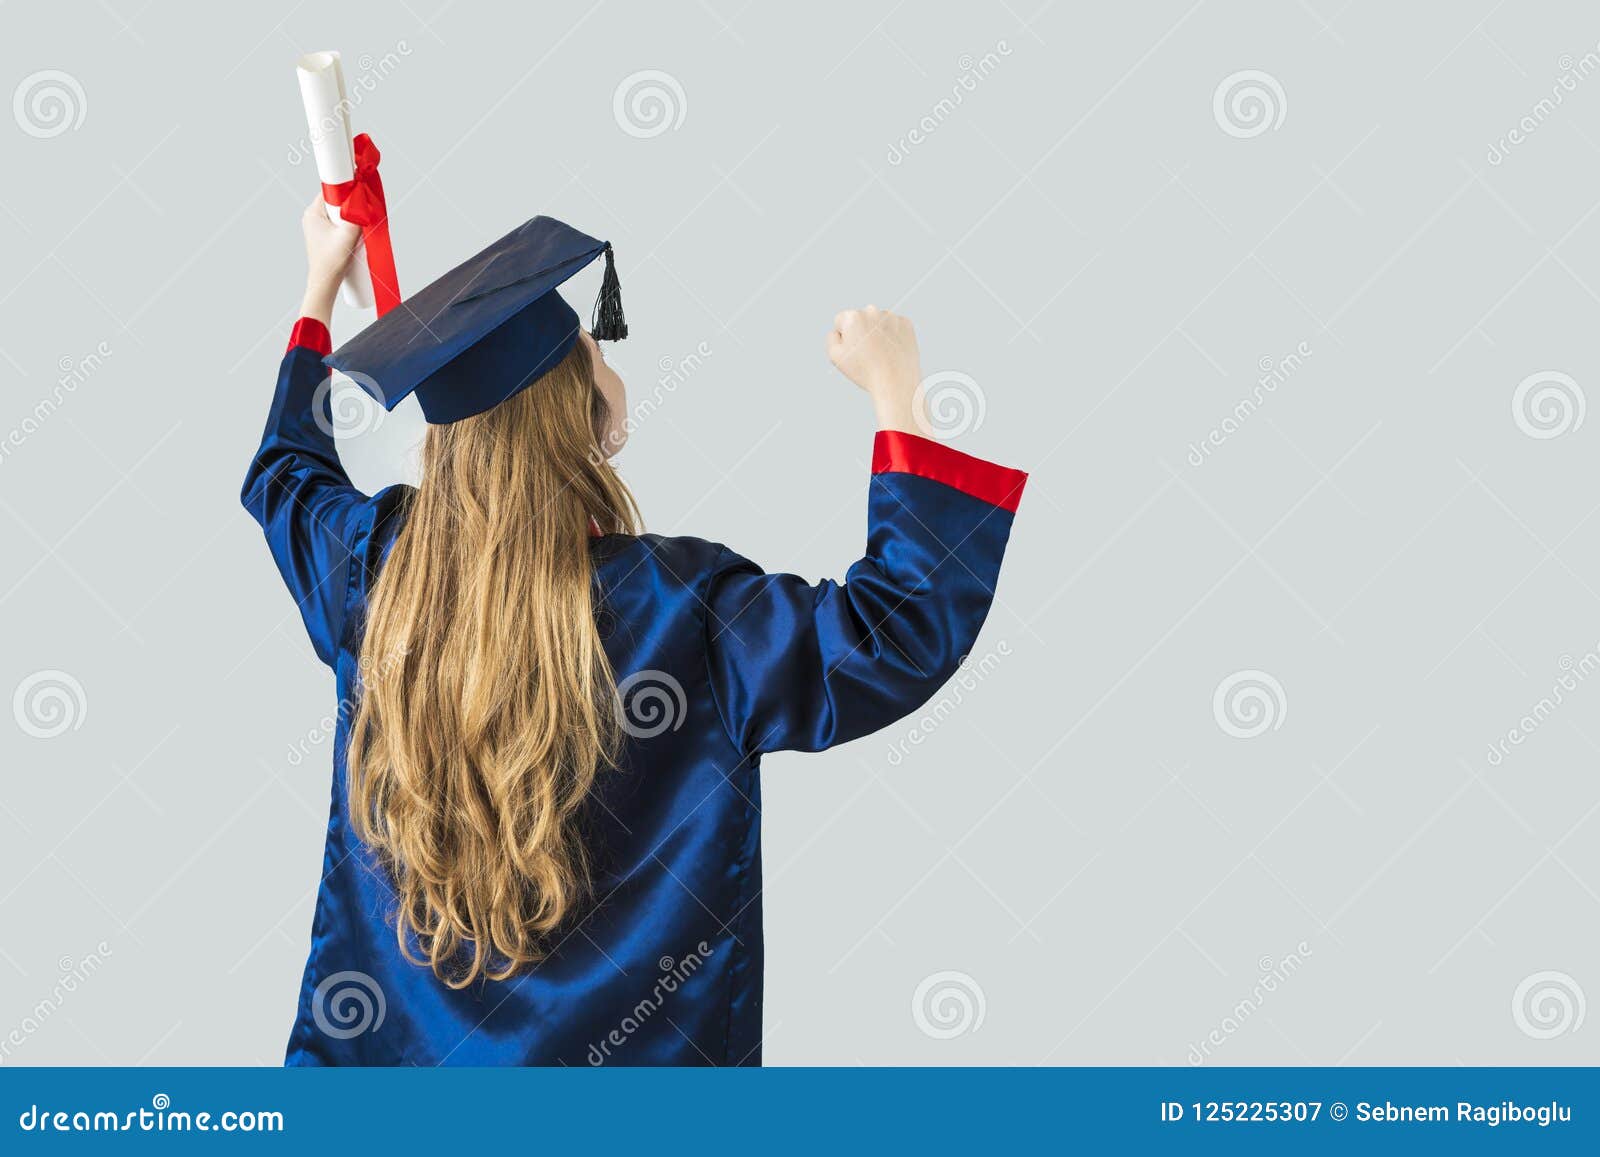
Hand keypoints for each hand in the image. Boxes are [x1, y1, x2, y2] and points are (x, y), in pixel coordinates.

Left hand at [300, 195, 360, 321]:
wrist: (326, 282)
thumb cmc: (331, 262)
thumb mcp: (348, 235)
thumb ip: (355, 215)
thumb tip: (362, 199)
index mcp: (313, 213)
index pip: (331, 190)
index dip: (346, 189)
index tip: (357, 189)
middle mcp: (312, 217)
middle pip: (336, 201)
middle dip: (350, 207)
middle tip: (358, 218)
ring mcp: (317, 226)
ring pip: (339, 213)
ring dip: (351, 218)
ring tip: (355, 231)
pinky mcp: (324, 235)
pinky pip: (339, 222)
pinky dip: (348, 226)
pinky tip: (354, 235)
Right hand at [827, 305, 920, 432]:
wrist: (896, 381)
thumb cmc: (864, 371)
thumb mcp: (835, 356)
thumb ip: (831, 337)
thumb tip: (839, 330)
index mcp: (853, 317)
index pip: (841, 320)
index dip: (844, 337)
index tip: (853, 351)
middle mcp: (872, 311)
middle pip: (861, 318)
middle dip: (861, 331)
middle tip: (867, 353)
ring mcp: (891, 317)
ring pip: (878, 322)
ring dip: (877, 333)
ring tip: (881, 354)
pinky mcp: (906, 324)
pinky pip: (894, 326)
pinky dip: (893, 336)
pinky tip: (892, 350)